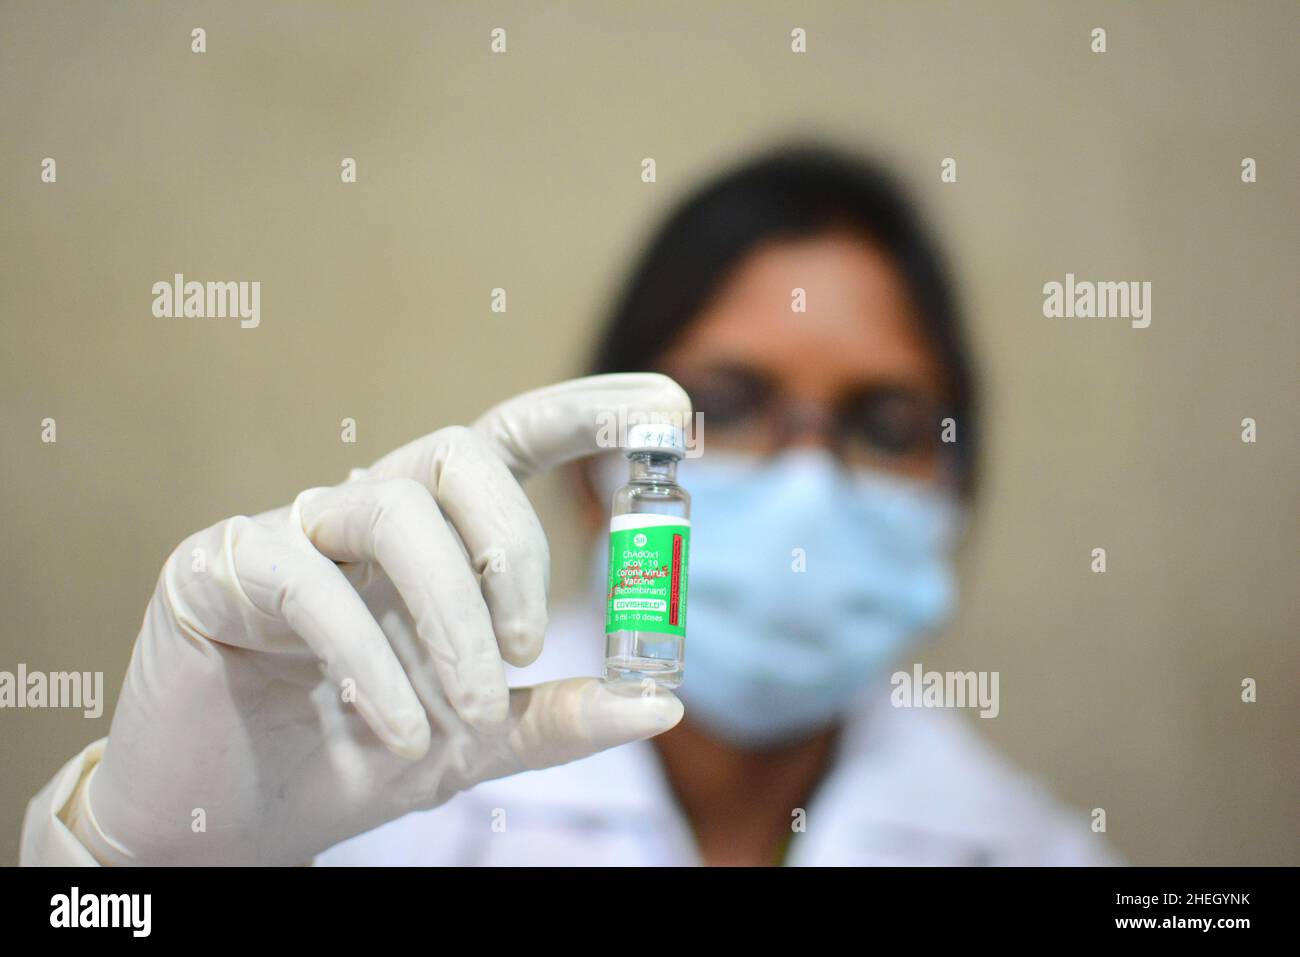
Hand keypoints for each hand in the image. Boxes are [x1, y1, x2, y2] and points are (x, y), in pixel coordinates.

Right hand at [74, 374, 689, 864]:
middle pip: (462, 454)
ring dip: (452, 617)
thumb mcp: (476, 741)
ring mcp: (294, 531)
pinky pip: (309, 584)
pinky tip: (398, 733)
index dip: (591, 411)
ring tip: (469, 709)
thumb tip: (662, 704)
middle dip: (516, 545)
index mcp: (438, 534)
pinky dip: (370, 663)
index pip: (516, 439)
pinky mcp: (221, 567)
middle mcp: (370, 512)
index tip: (673, 405)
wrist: (234, 821)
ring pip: (394, 513)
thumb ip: (558, 717)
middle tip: (530, 648)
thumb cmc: (358, 758)